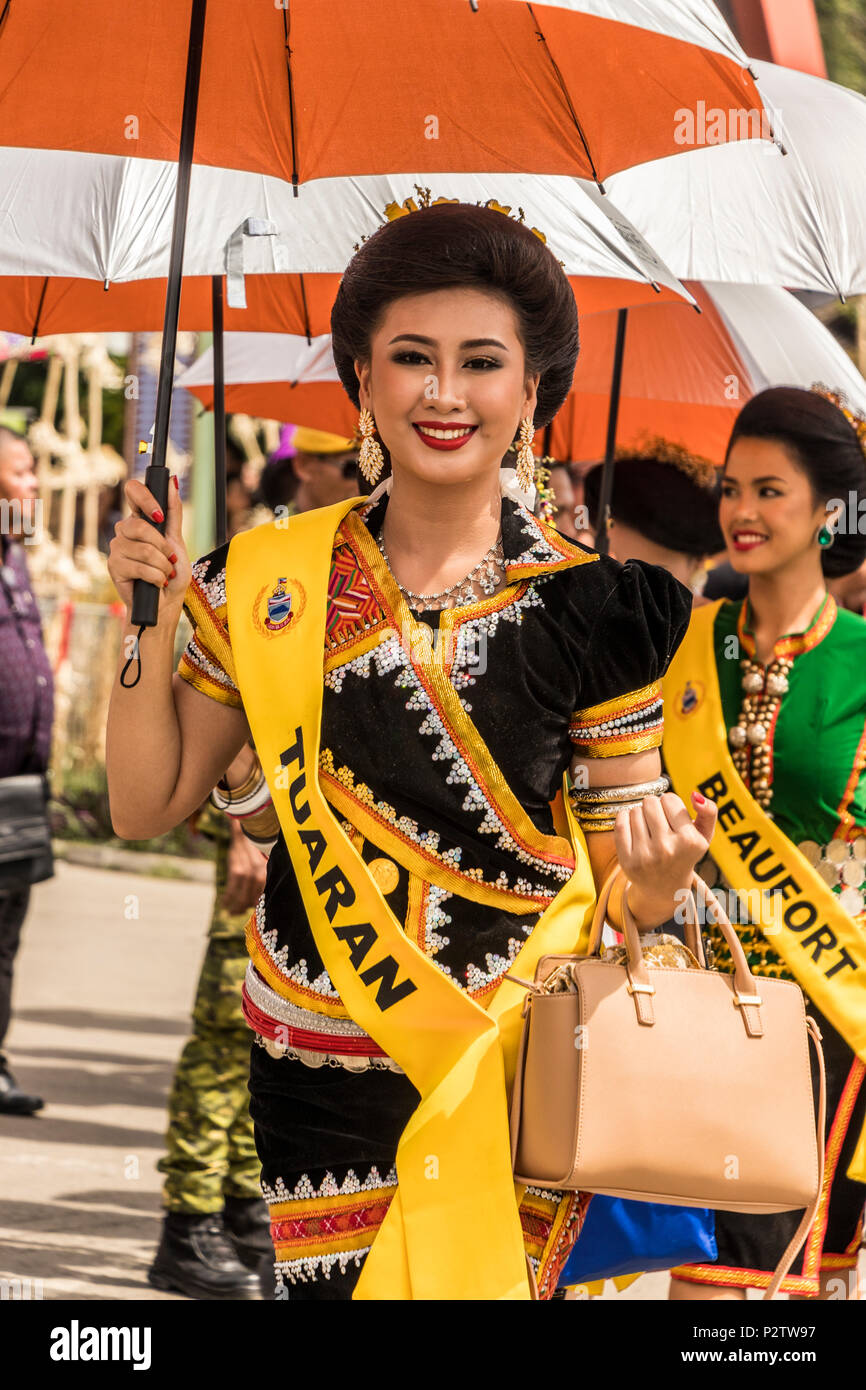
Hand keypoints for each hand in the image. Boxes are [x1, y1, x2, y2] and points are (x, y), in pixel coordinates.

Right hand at [108, 475, 190, 623]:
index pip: (132, 491)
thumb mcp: (177, 540)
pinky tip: (156, 582)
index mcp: (139, 519)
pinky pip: (138, 566)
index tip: (159, 516)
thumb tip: (172, 482)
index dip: (145, 498)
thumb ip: (173, 512)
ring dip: (162, 566)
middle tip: (170, 560)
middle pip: (138, 525)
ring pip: (142, 549)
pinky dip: (155, 576)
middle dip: (162, 546)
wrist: (165, 603)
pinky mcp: (113, 566)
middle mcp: (125, 530)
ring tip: (164, 574)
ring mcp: (117, 548)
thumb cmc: (172, 572)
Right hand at [221, 822, 267, 913]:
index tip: (251, 914)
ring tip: (230, 912)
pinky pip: (233, 888)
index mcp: (268, 871)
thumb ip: (262, 876)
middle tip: (237, 913)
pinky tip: (224, 904)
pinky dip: (228, 898)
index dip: (257, 907)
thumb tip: (259, 896)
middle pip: (254, 898)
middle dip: (245, 908)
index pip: (264, 895)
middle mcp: (261, 872)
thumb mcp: (261, 860)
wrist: (243, 828)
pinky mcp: (237, 869)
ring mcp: (250, 870)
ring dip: (236, 906)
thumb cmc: (252, 847)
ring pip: (243, 896)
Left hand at [614, 790, 717, 926]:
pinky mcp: (627, 861)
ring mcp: (645, 856)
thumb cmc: (685, 852)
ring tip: (649, 830)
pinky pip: (620, 822)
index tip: (673, 816)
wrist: (665, 886)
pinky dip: (625, 820)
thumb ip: (709, 812)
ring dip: (641, 815)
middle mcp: (667, 849)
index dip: (670, 804)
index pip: (669, 799)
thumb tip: (695, 795)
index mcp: (689, 841)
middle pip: (650, 802)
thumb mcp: (704, 835)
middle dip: (654, 807)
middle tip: (659, 822)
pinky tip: (634, 829)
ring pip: (635, 811)